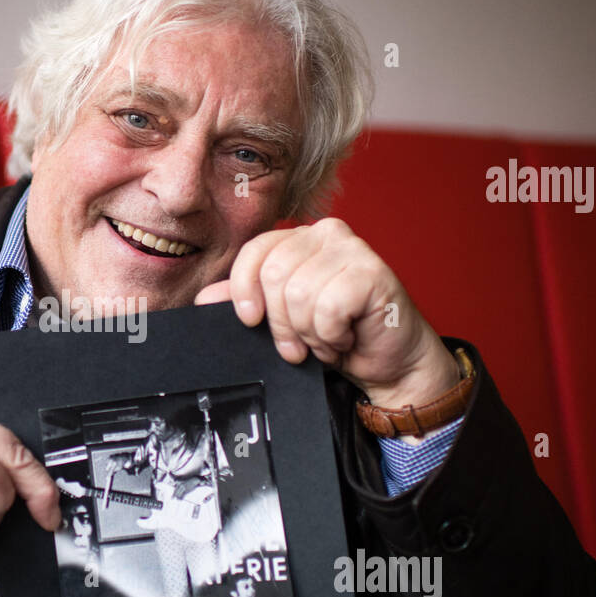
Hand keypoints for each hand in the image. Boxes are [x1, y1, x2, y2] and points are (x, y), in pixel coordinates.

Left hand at [195, 219, 460, 414]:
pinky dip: (332, 334)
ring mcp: (352, 248)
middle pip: (273, 275)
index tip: (250, 320)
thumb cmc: (340, 336)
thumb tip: (204, 297)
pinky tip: (347, 335)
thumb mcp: (283, 321)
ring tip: (328, 337)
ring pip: (299, 294)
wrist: (390, 362)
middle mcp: (324, 234)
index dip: (243, 290)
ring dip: (310, 332)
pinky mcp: (373, 271)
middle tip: (300, 343)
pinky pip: (328, 307)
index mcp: (298, 239)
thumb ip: (247, 302)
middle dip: (281, 323)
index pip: (254, 252)